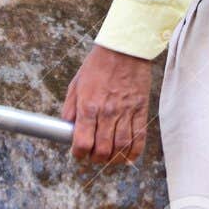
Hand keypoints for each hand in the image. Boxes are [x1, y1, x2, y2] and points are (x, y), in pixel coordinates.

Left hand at [62, 44, 151, 165]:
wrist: (125, 49)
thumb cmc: (97, 66)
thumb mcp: (76, 86)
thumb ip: (70, 109)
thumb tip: (66, 130)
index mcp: (88, 107)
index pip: (83, 142)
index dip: (79, 154)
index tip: (78, 153)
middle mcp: (107, 112)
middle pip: (103, 149)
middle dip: (95, 159)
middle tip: (93, 157)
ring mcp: (126, 111)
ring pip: (121, 147)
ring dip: (113, 159)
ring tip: (108, 159)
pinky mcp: (141, 109)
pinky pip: (139, 137)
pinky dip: (133, 152)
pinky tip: (127, 157)